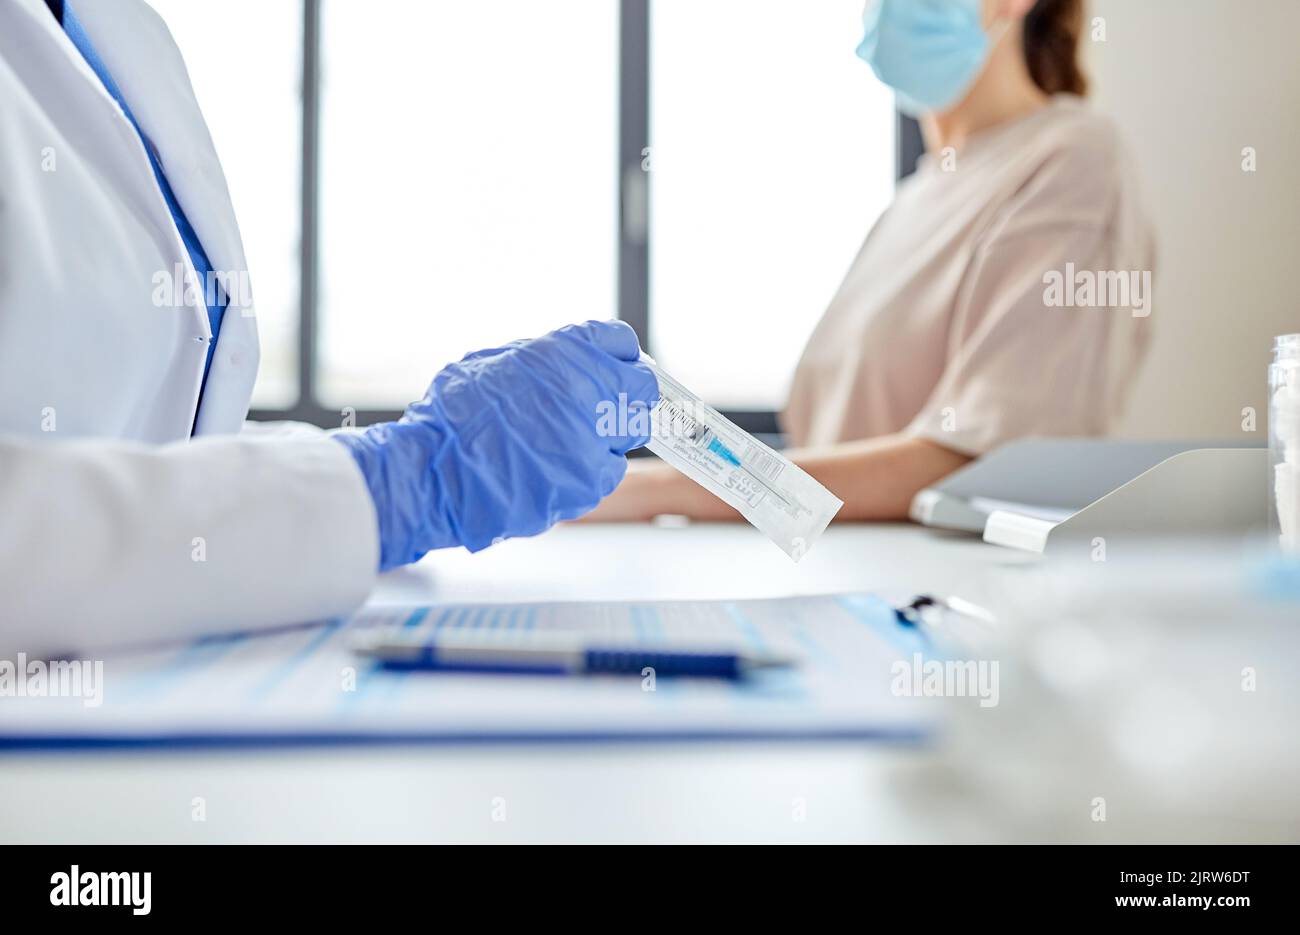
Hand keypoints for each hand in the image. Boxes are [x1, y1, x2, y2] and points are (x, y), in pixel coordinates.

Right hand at [335, 320, 657, 569]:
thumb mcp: (494, 362)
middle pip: (640, 389)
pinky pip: (607, 471)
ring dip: (606, 437)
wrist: (434, 472)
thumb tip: (568, 359)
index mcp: (565, 352)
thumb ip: (542, 359)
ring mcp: (594, 437)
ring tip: (564, 443)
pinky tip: (555, 469)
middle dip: (625, 397)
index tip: (614, 368)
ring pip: (626, 434)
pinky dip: (589, 471)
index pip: (619, 342)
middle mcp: (589, 389)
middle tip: (603, 409)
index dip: (617, 357)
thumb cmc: (453, 417)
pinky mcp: (590, 480)